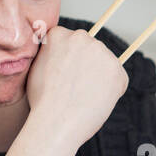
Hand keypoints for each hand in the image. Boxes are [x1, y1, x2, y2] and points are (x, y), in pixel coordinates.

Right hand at [25, 25, 128, 145]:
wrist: (55, 122)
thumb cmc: (42, 102)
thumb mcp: (36, 67)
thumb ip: (50, 54)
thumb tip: (61, 54)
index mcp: (59, 34)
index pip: (73, 45)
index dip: (70, 64)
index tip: (65, 78)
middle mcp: (81, 37)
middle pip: (91, 52)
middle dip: (87, 68)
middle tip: (75, 90)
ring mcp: (101, 51)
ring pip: (106, 66)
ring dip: (100, 79)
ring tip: (84, 97)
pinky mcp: (116, 69)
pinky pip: (119, 81)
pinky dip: (112, 92)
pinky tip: (96, 101)